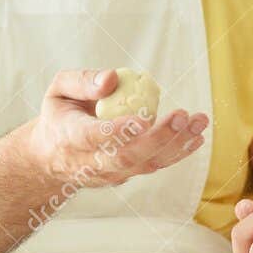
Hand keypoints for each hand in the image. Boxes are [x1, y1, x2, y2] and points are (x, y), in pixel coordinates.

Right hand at [24, 69, 207, 185]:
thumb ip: (81, 80)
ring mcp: (110, 173)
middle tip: (181, 116)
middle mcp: (90, 161)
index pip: (93, 138)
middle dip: (158, 137)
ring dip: (176, 144)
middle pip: (126, 156)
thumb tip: (112, 78)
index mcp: (69, 136)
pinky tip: (196, 135)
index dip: (119, 131)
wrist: (52, 158)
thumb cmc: (60, 116)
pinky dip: (178, 152)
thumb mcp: (58, 90)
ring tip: (199, 121)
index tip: (143, 119)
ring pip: (145, 164)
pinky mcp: (126, 174)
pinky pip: (154, 165)